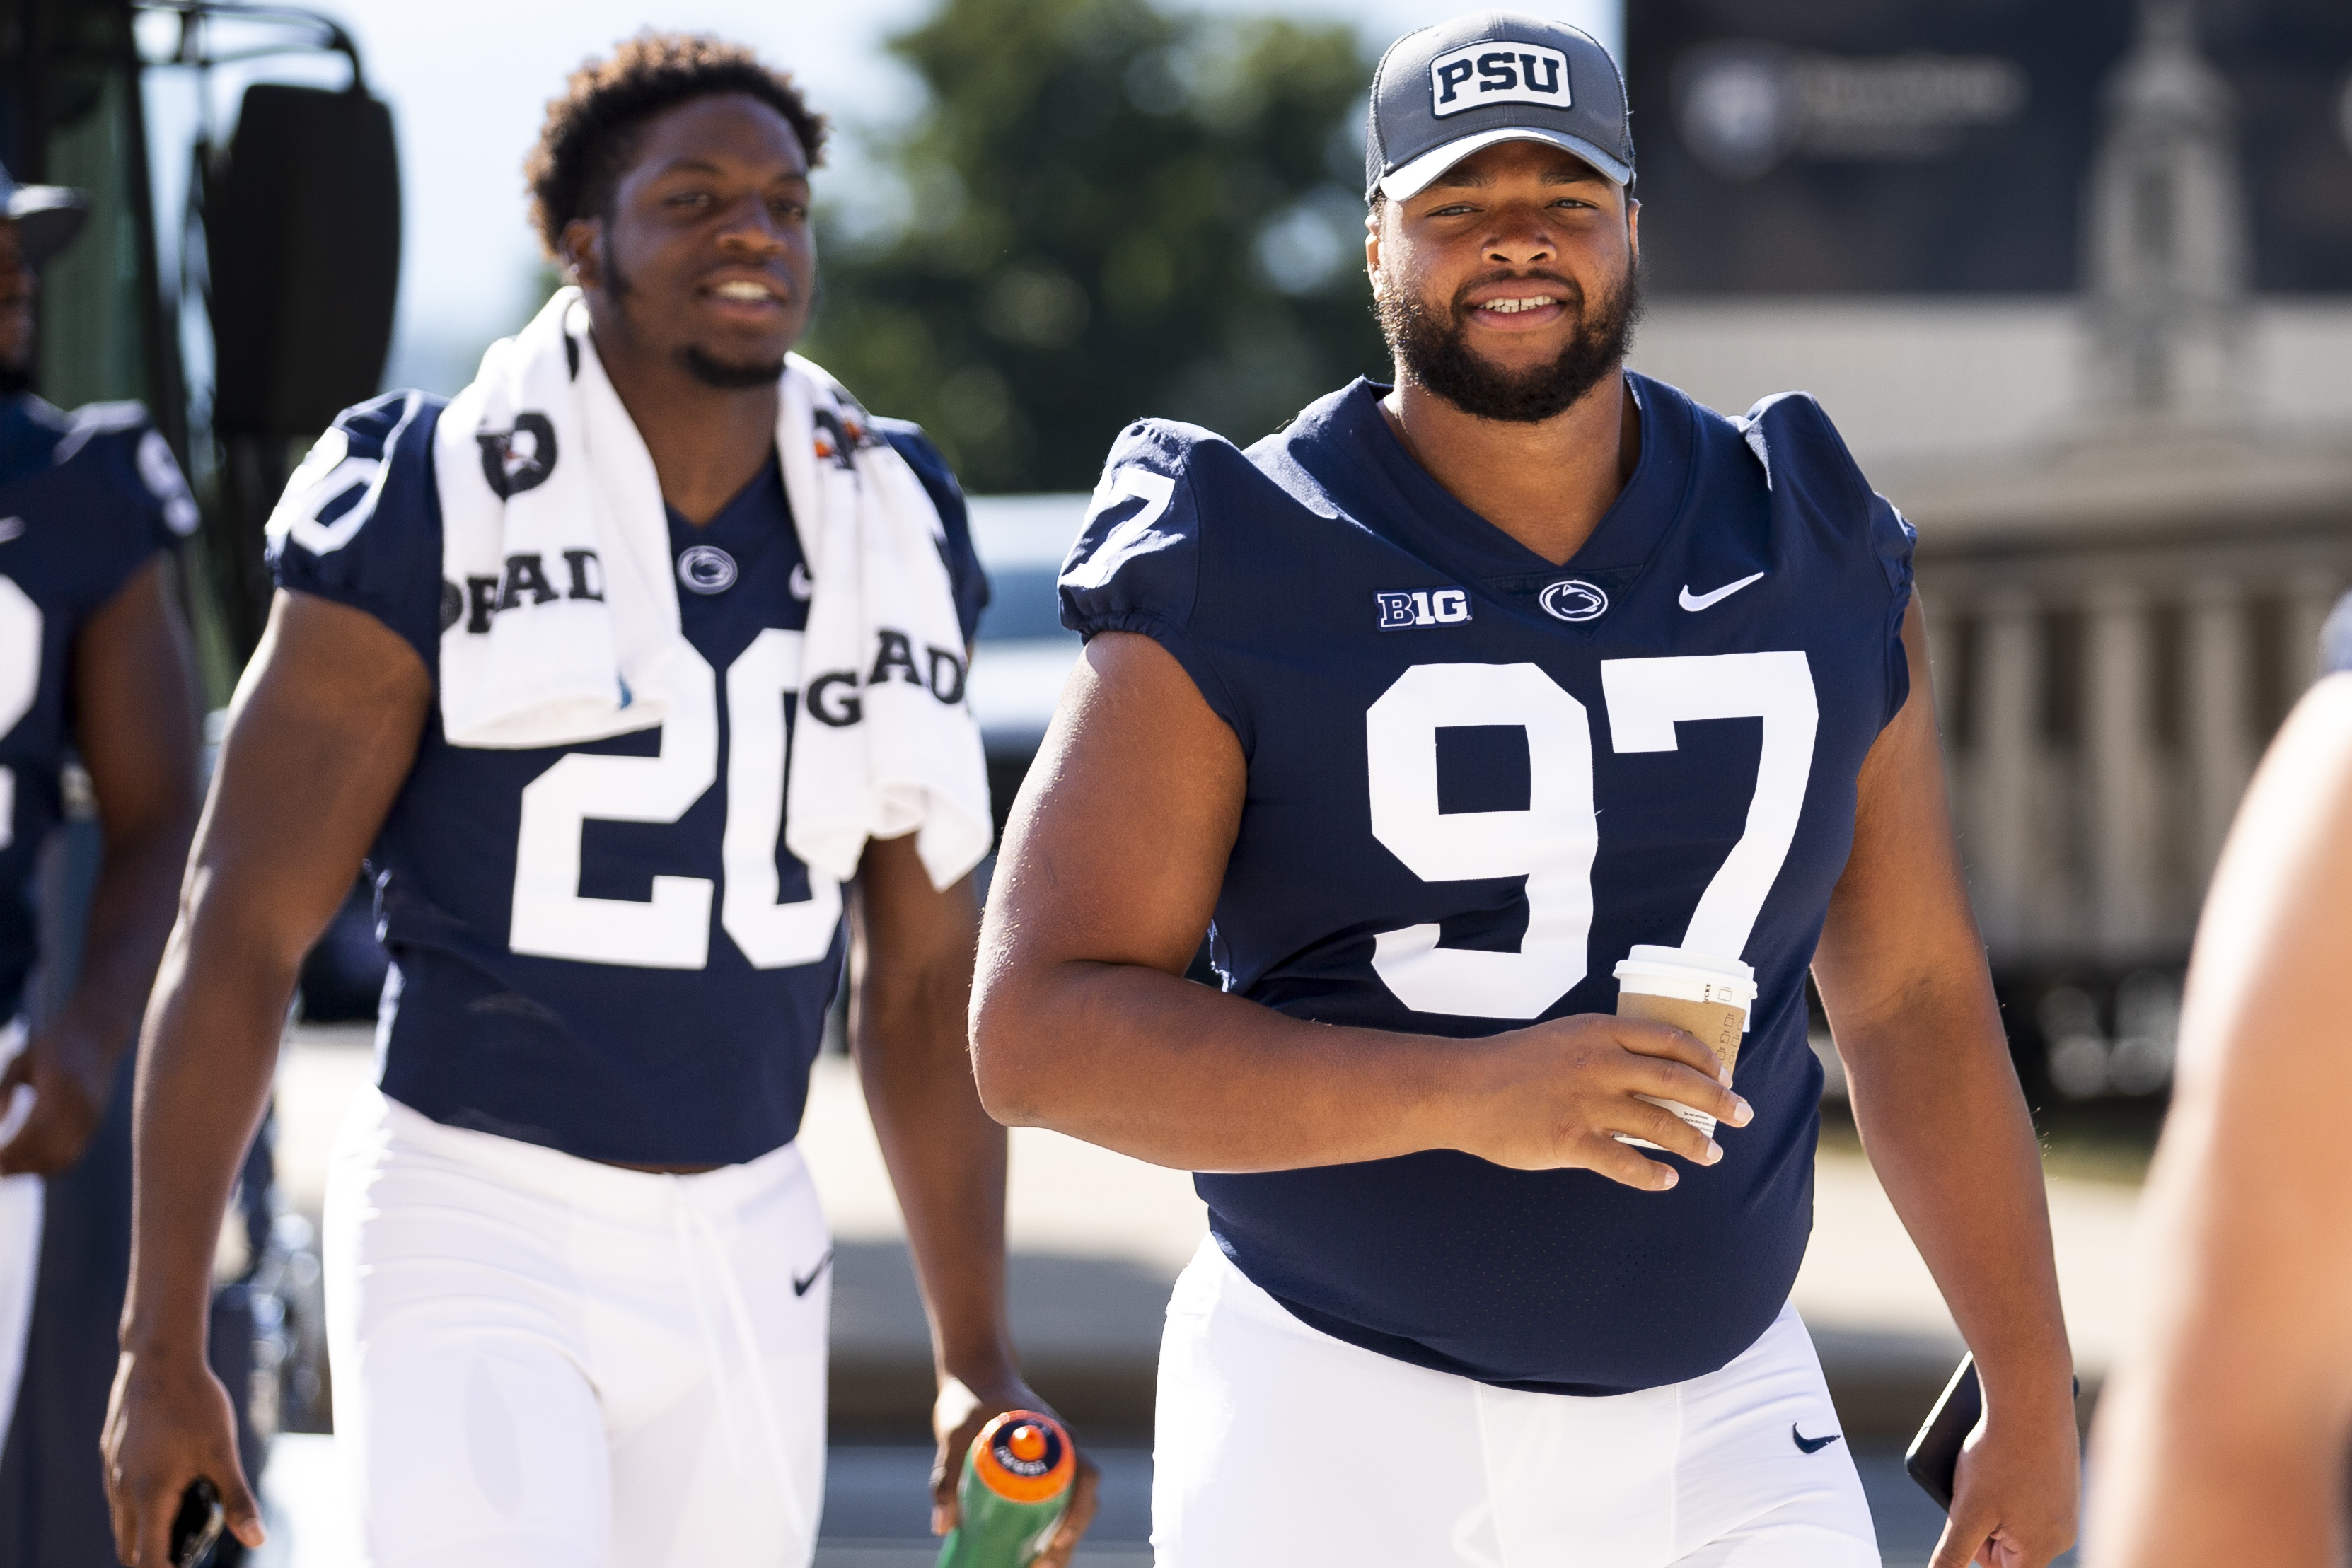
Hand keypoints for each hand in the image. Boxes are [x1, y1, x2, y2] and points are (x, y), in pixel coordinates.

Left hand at [0, 1022, 117, 1175]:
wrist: (97, 1035)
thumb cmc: (51, 1046)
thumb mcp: (19, 1060)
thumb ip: (3, 1091)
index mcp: (61, 1086)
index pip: (34, 1131)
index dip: (11, 1150)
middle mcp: (81, 1105)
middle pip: (48, 1149)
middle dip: (18, 1164)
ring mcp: (93, 1116)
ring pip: (63, 1158)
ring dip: (33, 1169)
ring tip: (6, 1170)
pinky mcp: (96, 1124)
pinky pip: (73, 1155)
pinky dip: (51, 1166)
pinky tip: (29, 1164)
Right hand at [102, 1347, 265, 1565]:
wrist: (159, 1359)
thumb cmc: (195, 1403)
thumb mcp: (223, 1451)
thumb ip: (237, 1498)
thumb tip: (257, 1539)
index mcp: (150, 1495)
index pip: (148, 1559)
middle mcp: (123, 1490)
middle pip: (129, 1548)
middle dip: (154, 1559)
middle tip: (187, 1553)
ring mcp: (112, 1473)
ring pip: (121, 1524)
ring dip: (145, 1534)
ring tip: (181, 1526)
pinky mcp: (111, 1456)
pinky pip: (118, 1498)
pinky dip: (137, 1509)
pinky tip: (167, 1491)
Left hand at [931, 1371, 1099, 1567]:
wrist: (973, 1370)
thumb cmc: (968, 1397)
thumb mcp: (952, 1435)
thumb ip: (946, 1479)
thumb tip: (943, 1527)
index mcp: (1055, 1435)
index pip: (1085, 1476)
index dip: (1078, 1512)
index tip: (1057, 1542)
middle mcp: (1062, 1446)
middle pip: (1082, 1497)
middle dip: (1070, 1536)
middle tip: (1044, 1566)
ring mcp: (1053, 1455)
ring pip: (1071, 1500)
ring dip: (1062, 1533)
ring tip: (1038, 1564)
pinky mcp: (1039, 1463)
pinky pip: (1056, 1495)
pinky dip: (1050, 1523)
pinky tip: (1030, 1546)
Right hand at [1448, 1013, 1751, 1189]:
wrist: (1460, 1089)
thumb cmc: (1510, 1064)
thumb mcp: (1562, 1038)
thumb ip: (1603, 1048)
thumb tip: (1650, 1071)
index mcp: (1598, 1032)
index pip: (1669, 1039)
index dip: (1705, 1059)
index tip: (1724, 1075)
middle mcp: (1599, 1064)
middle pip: (1678, 1080)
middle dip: (1719, 1100)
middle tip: (1742, 1116)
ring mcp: (1586, 1104)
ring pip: (1660, 1124)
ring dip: (1694, 1143)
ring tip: (1711, 1155)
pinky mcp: (1571, 1141)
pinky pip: (1626, 1163)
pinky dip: (1653, 1175)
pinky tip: (1666, 1180)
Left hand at [1931, 1388, 2080, 1567]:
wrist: (2031, 1403)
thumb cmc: (1999, 1458)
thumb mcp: (1967, 1511)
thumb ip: (1955, 1552)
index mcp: (2041, 1549)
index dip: (1977, 1543)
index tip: (1974, 1510)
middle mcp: (2062, 1533)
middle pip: (2008, 1542)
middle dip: (1986, 1518)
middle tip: (1979, 1485)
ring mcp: (2067, 1505)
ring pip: (2016, 1514)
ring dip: (1995, 1497)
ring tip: (1990, 1466)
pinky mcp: (2066, 1478)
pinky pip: (2031, 1491)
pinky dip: (2013, 1476)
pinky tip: (2006, 1454)